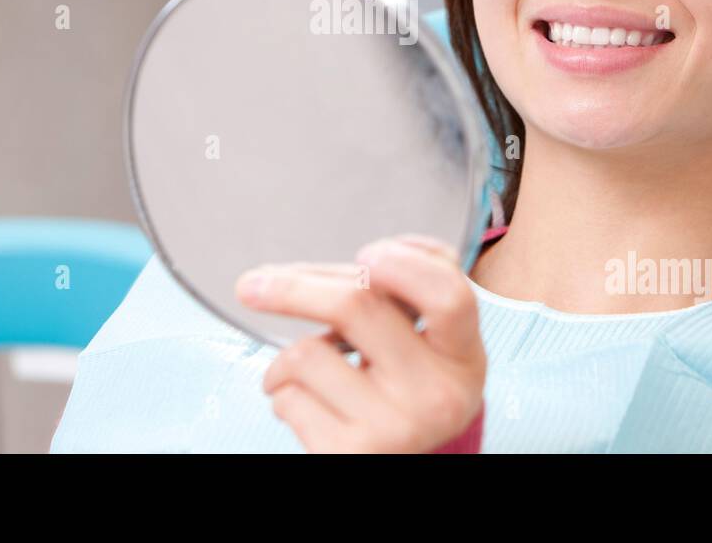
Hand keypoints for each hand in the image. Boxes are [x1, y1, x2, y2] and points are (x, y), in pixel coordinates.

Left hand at [233, 234, 485, 452]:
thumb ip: (401, 288)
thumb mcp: (428, 339)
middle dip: (292, 288)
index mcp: (460, 352)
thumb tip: (347, 264)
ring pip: (307, 354)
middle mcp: (436, 393)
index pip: (447, 297)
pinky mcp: (354, 453)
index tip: (366, 253)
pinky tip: (307, 403)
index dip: (407, 267)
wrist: (409, 458)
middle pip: (356, 307)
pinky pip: (290, 398)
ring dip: (286, 357)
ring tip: (301, 371)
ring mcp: (396, 426)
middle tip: (250, 284)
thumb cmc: (410, 382)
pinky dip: (283, 392)